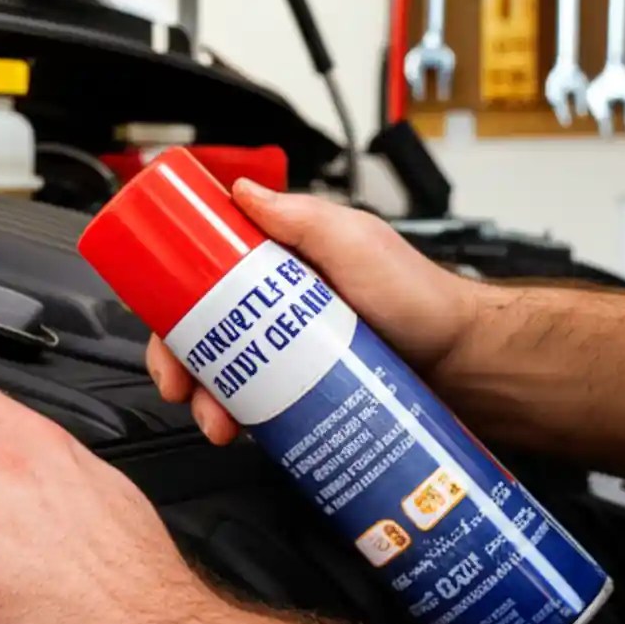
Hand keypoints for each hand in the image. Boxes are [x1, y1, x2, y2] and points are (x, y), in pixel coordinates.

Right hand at [147, 179, 482, 444]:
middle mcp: (276, 309)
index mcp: (279, 266)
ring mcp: (287, 354)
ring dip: (204, 399)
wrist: (465, 368)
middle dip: (178, 361)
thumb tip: (241, 193)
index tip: (159, 319)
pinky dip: (236, 420)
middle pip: (202, 332)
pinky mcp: (302, 394)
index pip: (206, 275)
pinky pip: (254, 408)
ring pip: (222, 376)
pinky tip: (237, 431)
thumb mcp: (357, 242)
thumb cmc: (421, 298)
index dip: (171, 298)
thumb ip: (302, 217)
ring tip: (216, 420)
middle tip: (178, 381)